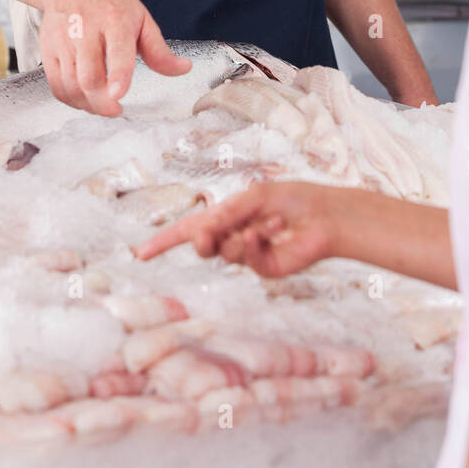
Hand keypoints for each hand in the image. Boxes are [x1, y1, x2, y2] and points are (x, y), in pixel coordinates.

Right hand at [38, 0, 190, 116]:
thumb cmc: (108, 2)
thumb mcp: (141, 19)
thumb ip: (159, 50)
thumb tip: (183, 69)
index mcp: (115, 20)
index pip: (118, 51)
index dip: (118, 75)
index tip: (118, 94)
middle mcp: (86, 30)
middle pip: (89, 76)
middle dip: (102, 102)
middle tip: (115, 108)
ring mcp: (64, 41)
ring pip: (71, 84)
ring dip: (87, 104)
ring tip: (103, 105)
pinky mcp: (48, 50)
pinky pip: (56, 84)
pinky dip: (70, 100)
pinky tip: (84, 99)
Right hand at [133, 180, 347, 277]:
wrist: (327, 215)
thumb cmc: (293, 200)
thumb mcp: (253, 198)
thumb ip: (225, 215)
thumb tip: (200, 233)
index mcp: (228, 216)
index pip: (189, 230)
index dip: (164, 241)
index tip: (141, 254)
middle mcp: (234, 236)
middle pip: (201, 246)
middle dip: (201, 241)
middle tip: (205, 238)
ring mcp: (249, 255)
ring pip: (225, 253)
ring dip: (243, 235)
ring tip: (270, 224)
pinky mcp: (266, 269)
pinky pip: (248, 260)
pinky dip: (258, 243)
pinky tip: (277, 232)